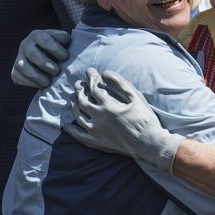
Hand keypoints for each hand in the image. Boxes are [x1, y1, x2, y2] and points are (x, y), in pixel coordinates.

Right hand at [12, 29, 70, 87]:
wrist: (46, 56)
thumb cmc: (59, 49)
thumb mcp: (63, 42)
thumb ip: (65, 40)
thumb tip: (69, 43)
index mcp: (38, 35)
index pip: (45, 40)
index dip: (56, 50)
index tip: (65, 57)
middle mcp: (26, 44)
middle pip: (33, 54)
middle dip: (46, 64)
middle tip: (57, 71)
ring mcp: (19, 56)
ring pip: (23, 66)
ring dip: (36, 76)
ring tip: (48, 82)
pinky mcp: (15, 69)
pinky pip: (17, 76)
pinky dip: (28, 82)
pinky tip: (40, 85)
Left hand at [64, 68, 182, 171]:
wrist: (148, 144)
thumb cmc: (145, 119)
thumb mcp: (136, 98)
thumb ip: (120, 84)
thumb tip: (105, 73)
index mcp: (108, 105)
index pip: (94, 87)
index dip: (91, 77)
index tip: (90, 71)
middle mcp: (99, 117)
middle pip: (82, 100)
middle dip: (79, 89)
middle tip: (78, 83)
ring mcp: (96, 131)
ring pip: (78, 116)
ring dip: (74, 105)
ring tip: (73, 98)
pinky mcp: (97, 142)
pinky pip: (79, 135)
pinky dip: (71, 130)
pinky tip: (66, 125)